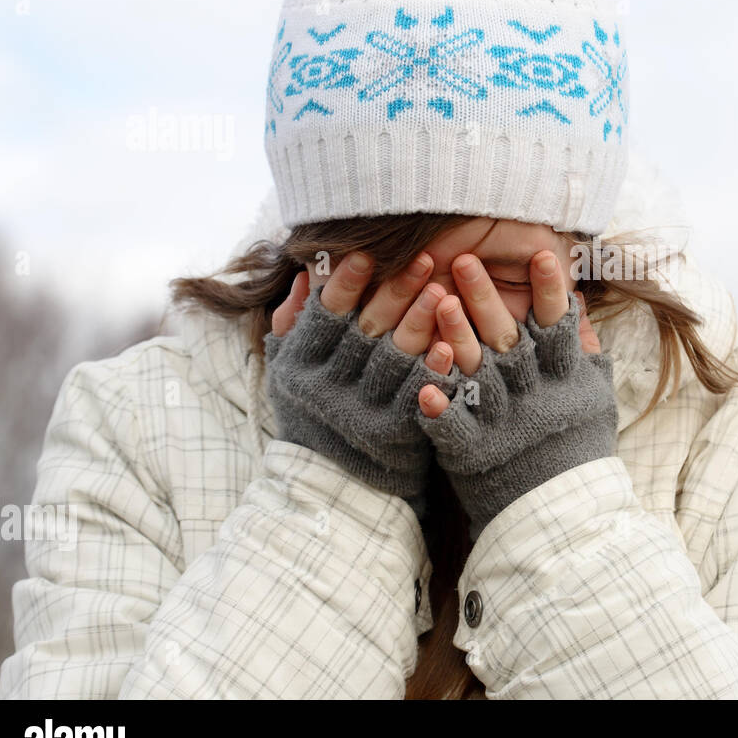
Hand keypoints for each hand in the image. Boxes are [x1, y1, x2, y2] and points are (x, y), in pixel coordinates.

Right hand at [263, 251, 459, 520]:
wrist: (331, 485)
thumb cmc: (310, 414)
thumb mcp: (288, 369)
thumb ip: (293, 322)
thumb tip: (304, 275)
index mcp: (302, 363)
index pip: (324, 316)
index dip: (343, 284)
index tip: (364, 253)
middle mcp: (329, 386)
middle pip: (365, 330)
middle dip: (395, 291)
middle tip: (425, 256)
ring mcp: (363, 411)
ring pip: (394, 359)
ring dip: (419, 323)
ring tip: (443, 290)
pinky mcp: (394, 433)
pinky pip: (416, 397)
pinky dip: (432, 370)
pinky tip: (449, 347)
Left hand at [412, 251, 617, 542]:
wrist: (565, 515)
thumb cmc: (578, 448)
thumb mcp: (593, 395)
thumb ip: (585, 350)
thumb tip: (578, 302)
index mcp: (564, 378)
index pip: (558, 325)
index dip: (550, 290)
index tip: (542, 252)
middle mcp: (534, 395)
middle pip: (508, 339)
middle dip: (485, 298)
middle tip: (463, 259)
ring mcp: (503, 423)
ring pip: (476, 373)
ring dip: (456, 337)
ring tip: (435, 300)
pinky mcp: (476, 453)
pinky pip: (454, 428)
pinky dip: (440, 409)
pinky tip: (423, 387)